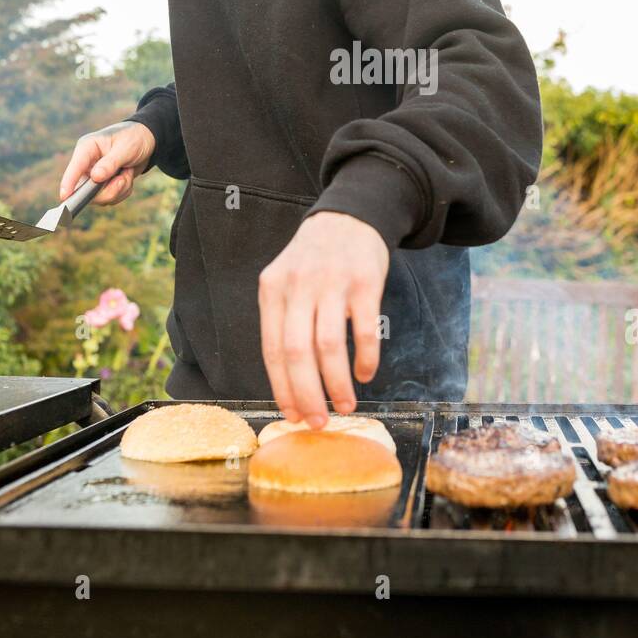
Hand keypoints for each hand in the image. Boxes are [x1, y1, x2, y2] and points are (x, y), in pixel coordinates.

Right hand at [59, 121, 156, 206]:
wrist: (147, 141)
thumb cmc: (134, 138)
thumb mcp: (125, 148)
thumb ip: (110, 163)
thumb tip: (95, 178)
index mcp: (87, 148)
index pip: (74, 167)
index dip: (68, 183)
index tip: (65, 197)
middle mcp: (87, 163)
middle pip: (85, 189)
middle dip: (108, 190)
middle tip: (123, 181)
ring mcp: (94, 175)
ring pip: (100, 196)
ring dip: (119, 189)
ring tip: (127, 173)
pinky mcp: (103, 184)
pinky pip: (110, 197)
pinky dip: (123, 191)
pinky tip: (127, 177)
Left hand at [258, 211, 389, 427]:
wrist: (350, 216)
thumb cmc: (315, 259)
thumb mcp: (287, 280)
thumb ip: (284, 321)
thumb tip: (289, 382)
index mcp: (273, 290)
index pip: (272, 349)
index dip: (282, 387)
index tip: (292, 415)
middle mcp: (299, 286)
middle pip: (298, 352)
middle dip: (308, 394)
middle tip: (319, 422)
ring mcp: (332, 283)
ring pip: (329, 346)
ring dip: (337, 384)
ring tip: (346, 405)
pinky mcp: (365, 282)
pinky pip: (364, 330)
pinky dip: (365, 358)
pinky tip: (365, 373)